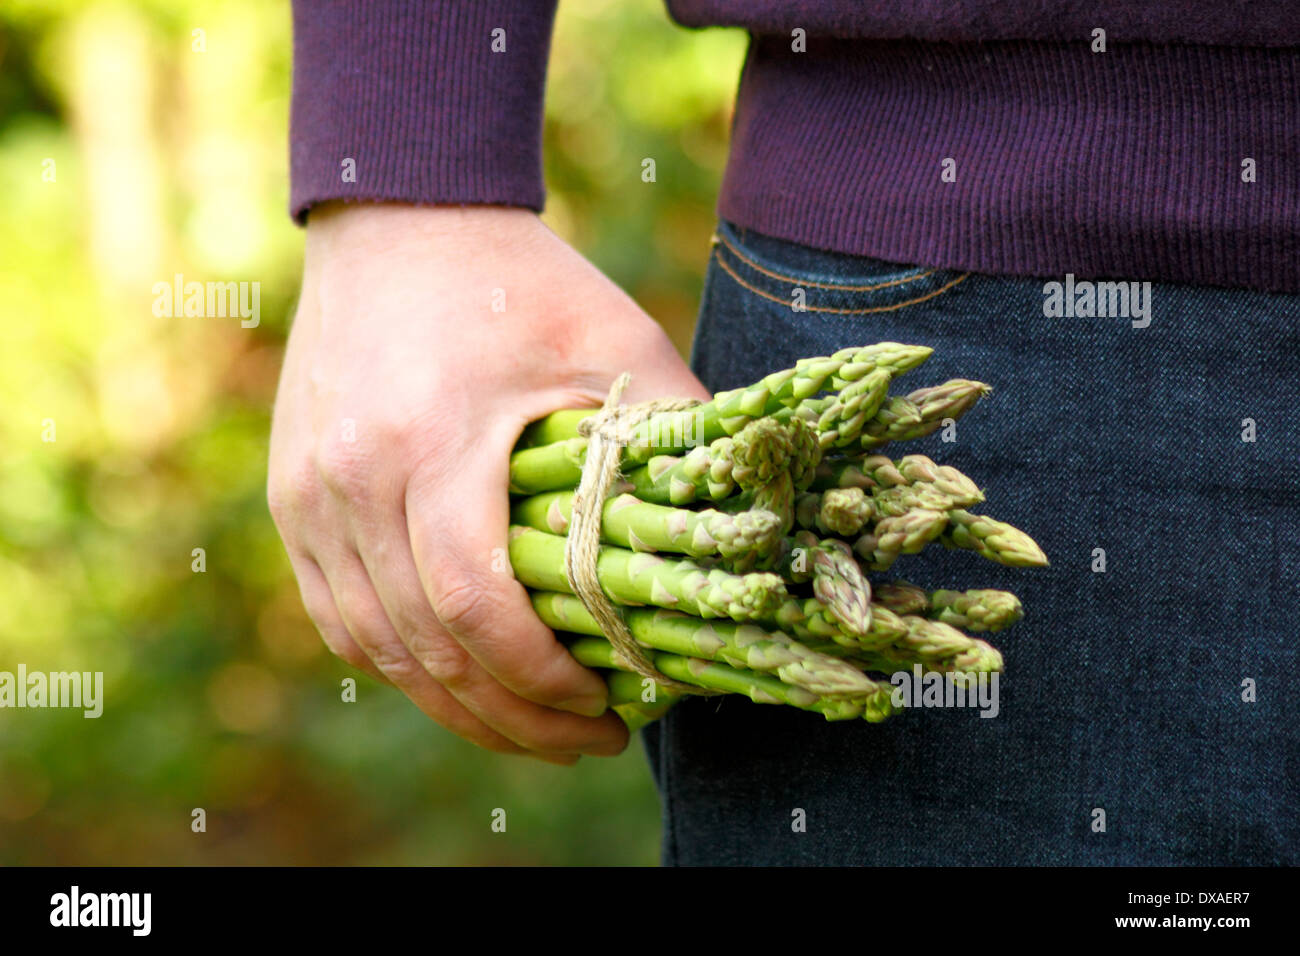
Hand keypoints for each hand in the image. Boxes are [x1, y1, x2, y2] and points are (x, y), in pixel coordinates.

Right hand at [268, 204, 708, 763]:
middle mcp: (349, 477)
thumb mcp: (618, 344)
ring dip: (453, 702)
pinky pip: (337, 613)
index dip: (537, 678)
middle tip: (584, 743)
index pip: (472, 600)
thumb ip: (677, 439)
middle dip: (508, 716)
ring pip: (373, 643)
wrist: (402, 222)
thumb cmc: (521, 284)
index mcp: (430, 438)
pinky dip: (399, 661)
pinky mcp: (290, 496)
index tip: (604, 711)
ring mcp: (307, 492)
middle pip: (421, 643)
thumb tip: (740, 535)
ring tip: (528, 731)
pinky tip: (458, 679)